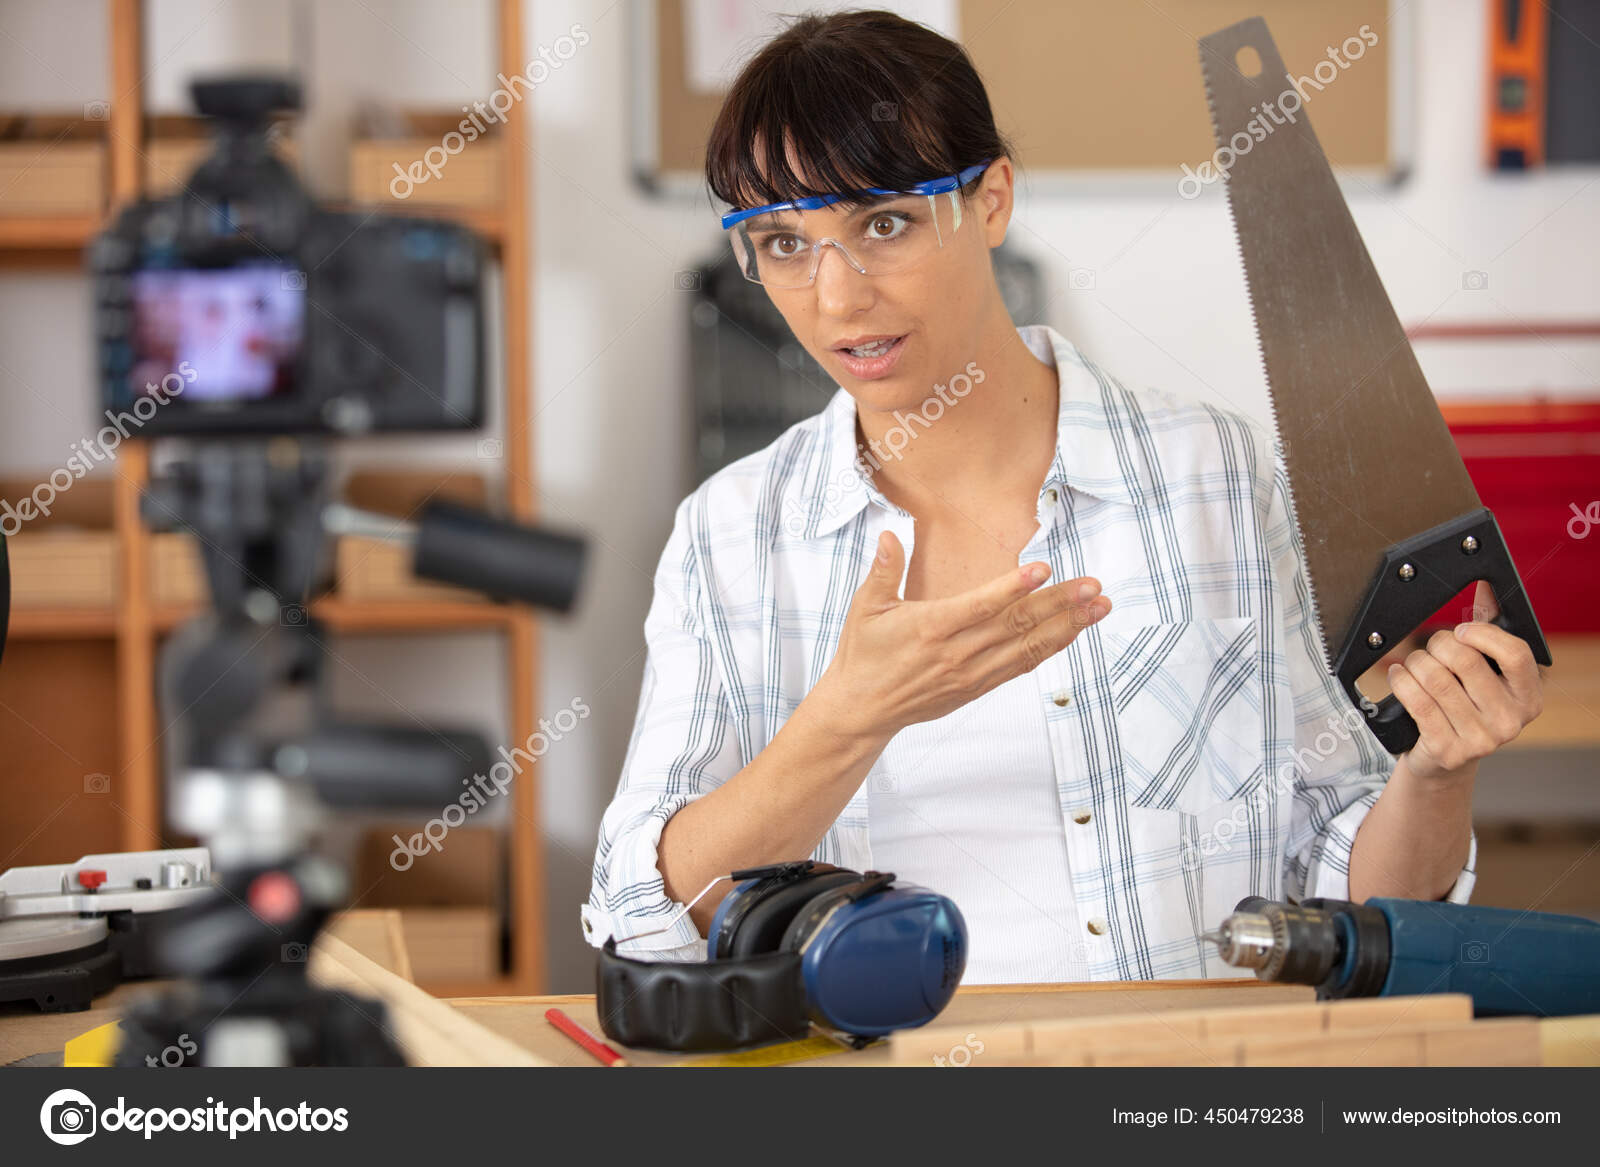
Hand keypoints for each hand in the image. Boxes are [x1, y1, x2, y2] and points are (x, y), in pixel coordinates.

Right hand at [814, 529, 1111, 738]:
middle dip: (1060, 604)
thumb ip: (884, 571)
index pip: (980, 605)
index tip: (1043, 569)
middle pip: (1016, 625)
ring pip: (1027, 648)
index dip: (1013, 587)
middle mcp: (957, 653)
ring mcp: (970, 673)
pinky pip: (1020, 667)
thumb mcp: (865, 609)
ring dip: (1066, 627)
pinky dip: (1049, 649)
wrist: (862, 710)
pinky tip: (1072, 633)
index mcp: (931, 628)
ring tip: (1098, 607)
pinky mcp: (976, 687)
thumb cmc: (863, 655)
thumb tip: (889, 535)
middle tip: (1093, 585)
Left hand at [1386, 581, 1544, 780]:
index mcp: (1528, 698)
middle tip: (1431, 648)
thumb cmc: (1466, 708)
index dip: (1485, 635)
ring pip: (1436, 679)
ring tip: (1413, 665)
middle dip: (1438, 646)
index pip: (1517, 655)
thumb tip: (1486, 589)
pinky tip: (1398, 677)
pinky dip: (1401, 681)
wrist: (1445, 760)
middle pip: (1466, 662)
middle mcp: (1510, 721)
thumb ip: (1489, 634)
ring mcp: (1480, 739)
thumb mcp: (1487, 676)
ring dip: (1416, 663)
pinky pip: (1416, 700)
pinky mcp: (1447, 749)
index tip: (1462, 630)